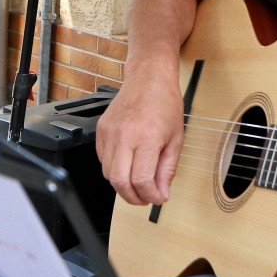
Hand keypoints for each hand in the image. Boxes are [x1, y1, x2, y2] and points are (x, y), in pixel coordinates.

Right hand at [96, 75, 186, 205]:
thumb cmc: (165, 103)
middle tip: (144, 198)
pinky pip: (102, 160)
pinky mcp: (100, 130)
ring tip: (137, 182)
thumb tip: (162, 193)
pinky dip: (114, 169)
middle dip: (132, 197)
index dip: (149, 196)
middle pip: (119, 181)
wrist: (148, 78)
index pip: (141, 180)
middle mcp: (124, 136)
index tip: (157, 197)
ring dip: (122, 184)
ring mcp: (109, 133)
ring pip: (108, 173)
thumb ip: (168, 169)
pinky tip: (127, 165)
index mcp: (147, 138)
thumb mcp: (176, 139)